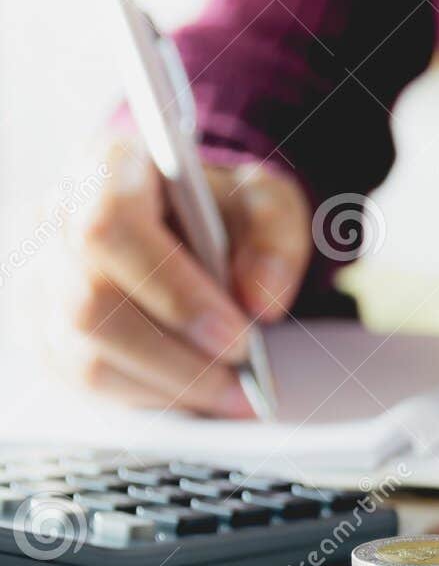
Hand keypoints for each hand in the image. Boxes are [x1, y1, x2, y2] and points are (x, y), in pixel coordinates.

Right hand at [41, 136, 310, 416]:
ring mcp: (38, 278)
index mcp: (107, 168)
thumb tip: (259, 301)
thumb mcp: (267, 201)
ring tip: (233, 397)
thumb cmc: (222, 207)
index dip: (174, 291)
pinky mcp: (41, 328)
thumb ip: (273, 238)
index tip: (239, 336)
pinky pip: (80, 380)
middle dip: (179, 357)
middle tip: (245, 382)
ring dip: (166, 387)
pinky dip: (144, 396)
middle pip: (92, 304)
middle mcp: (55, 219)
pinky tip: (195, 395)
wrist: (191, 222)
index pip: (109, 225)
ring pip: (81, 354)